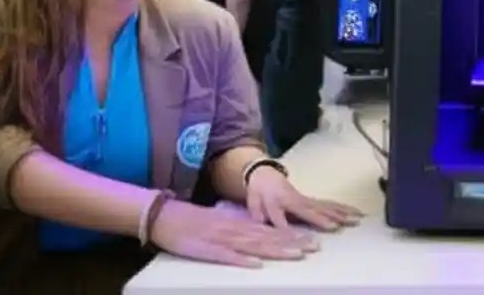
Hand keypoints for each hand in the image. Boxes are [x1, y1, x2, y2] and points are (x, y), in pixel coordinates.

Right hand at [150, 199, 318, 267]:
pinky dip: (242, 260)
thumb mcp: (223, 221)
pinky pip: (228, 257)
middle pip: (269, 238)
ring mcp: (223, 240)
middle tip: (315, 246)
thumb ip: (242, 228)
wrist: (167, 217)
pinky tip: (257, 264)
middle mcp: (236, 231)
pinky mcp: (209, 251)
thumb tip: (262, 233)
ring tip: (297, 254)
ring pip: (255, 246)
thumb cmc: (195, 222)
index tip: (313, 239)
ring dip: (277, 250)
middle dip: (293, 243)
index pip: (271, 231)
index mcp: (240, 225)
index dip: (293, 236)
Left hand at [245, 165, 362, 230]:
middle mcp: (294, 200)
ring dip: (340, 213)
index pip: (280, 217)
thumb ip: (257, 212)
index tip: (296, 238)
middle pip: (309, 211)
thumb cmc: (258, 192)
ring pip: (324, 207)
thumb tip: (261, 223)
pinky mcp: (312, 201)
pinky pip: (329, 205)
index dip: (286, 226)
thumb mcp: (252, 201)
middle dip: (321, 219)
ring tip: (354, 219)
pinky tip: (356, 213)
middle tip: (334, 226)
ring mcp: (305, 200)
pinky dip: (343, 209)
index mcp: (276, 202)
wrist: (266, 175)